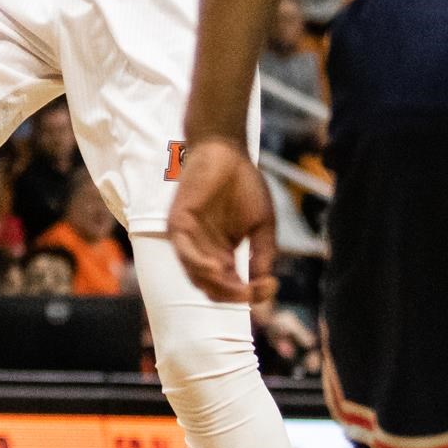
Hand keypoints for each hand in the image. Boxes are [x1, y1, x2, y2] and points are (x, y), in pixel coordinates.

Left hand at [166, 141, 277, 304]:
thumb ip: (263, 255)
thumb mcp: (262, 226)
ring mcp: (188, 239)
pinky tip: (218, 268)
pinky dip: (199, 265)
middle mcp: (203, 252)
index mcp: (222, 255)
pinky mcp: (178, 223)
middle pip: (213, 289)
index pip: (231, 288)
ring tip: (237, 286)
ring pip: (197, 276)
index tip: (270, 287)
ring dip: (217, 286)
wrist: (227, 151)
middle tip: (254, 290)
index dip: (250, 295)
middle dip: (234, 296)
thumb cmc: (245, 185)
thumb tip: (265, 285)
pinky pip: (183, 252)